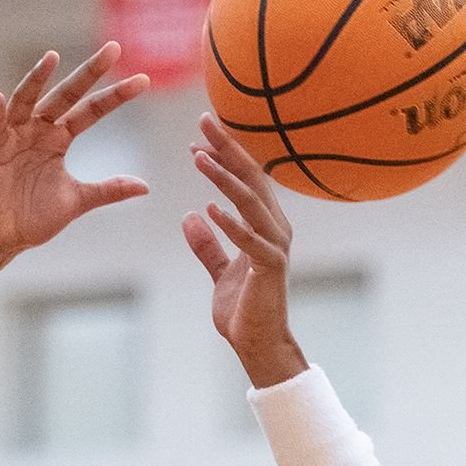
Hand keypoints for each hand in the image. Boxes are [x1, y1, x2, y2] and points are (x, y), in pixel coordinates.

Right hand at [0, 43, 148, 261]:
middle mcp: (39, 130)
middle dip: (88, 72)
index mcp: (60, 139)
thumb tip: (145, 187)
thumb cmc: (35, 217)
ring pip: (27, 100)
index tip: (143, 80)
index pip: (91, 111)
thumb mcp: (77, 200)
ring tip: (52, 57)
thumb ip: (108, 190)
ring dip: (37, 78)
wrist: (3, 239)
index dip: (116, 96)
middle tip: (114, 48)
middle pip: (66, 95)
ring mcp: (15, 138)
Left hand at [182, 112, 303, 385]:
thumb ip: (207, 245)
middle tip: (204, 121)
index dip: (225, 154)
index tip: (200, 133)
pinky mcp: (270, 267)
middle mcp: (275, 228)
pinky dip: (230, 223)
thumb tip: (190, 216)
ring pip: (249, 203)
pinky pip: (249, 241)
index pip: (245, 180)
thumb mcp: (219, 272)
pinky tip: (209, 207)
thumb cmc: (244, 309)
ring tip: (198, 157)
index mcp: (264, 225)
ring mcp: (275, 246)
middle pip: (250, 179)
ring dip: (223, 178)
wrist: (258, 344)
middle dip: (227, 149)